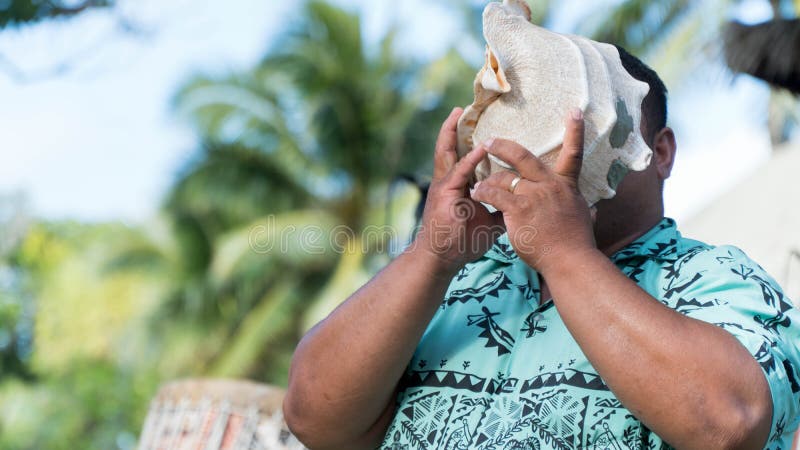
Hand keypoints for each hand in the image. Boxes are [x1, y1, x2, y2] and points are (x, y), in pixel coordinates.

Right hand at [412, 108, 504, 274]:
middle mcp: (448, 182)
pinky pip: (459, 172)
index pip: (462, 159)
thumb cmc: (461, 243)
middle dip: (453, 129)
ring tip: (458, 114)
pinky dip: (470, 159)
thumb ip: (502, 210)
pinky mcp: (445, 194)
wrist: (442, 259)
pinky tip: (481, 148)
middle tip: (460, 110)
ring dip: (451, 133)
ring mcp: (444, 187)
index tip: (476, 128)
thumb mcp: (488, 223)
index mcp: (457, 187)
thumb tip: (521, 205)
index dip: (467, 143)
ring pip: (446, 153)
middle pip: (449, 149)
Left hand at [470, 110, 595, 275]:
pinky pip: (495, 194)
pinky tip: (476, 195)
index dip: (575, 131)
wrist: (570, 260)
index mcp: (566, 185)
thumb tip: (594, 212)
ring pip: (503, 177)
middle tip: (489, 142)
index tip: (574, 111)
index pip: (573, 153)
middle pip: (524, 156)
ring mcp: (533, 195)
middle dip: (503, 147)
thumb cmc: (577, 244)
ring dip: (488, 180)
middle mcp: (549, 185)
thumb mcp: (584, 219)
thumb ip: (585, 211)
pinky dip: (483, 193)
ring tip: (478, 185)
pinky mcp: (519, 208)